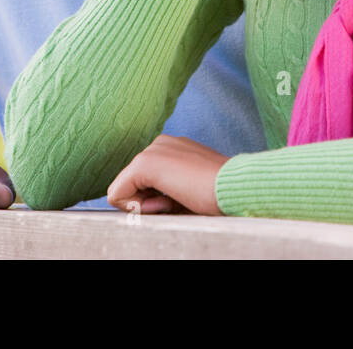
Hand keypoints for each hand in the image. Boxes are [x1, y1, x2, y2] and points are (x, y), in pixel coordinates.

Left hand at [106, 135, 227, 215]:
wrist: (235, 187)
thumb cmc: (217, 194)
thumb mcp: (188, 192)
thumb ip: (166, 192)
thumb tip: (141, 206)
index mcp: (173, 148)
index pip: (144, 181)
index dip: (156, 200)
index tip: (181, 199)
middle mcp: (160, 144)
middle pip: (132, 184)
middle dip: (150, 201)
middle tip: (178, 202)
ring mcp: (152, 150)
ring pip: (124, 189)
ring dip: (147, 204)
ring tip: (176, 200)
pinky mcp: (145, 163)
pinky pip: (117, 194)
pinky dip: (137, 207)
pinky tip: (166, 202)